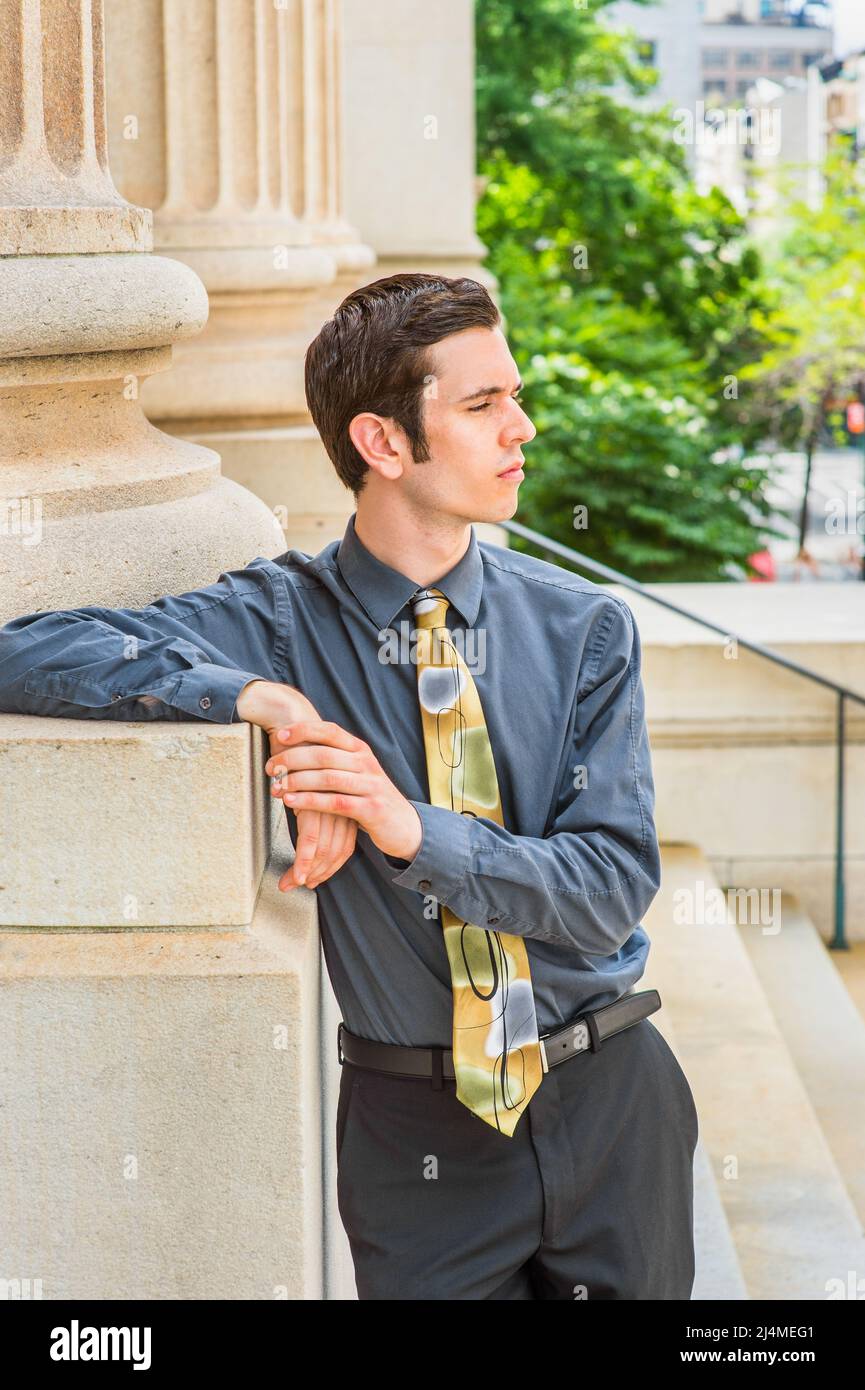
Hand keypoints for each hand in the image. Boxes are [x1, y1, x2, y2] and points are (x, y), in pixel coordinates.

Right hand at [236, 681, 359, 891]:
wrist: (293, 722)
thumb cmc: (299, 749)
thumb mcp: (311, 778)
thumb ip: (317, 799)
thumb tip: (309, 821)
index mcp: (347, 797)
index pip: (345, 843)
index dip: (331, 864)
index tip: (316, 878)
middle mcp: (343, 802)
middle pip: (337, 850)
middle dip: (320, 872)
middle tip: (301, 886)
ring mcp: (330, 803)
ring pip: (324, 848)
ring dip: (308, 871)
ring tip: (292, 884)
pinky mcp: (313, 802)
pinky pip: (310, 837)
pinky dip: (303, 859)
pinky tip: (296, 873)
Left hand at [264, 719, 423, 861]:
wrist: (404, 825)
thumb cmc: (370, 798)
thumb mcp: (356, 772)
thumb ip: (333, 760)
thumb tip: (293, 749)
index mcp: (360, 750)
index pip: (329, 731)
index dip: (303, 730)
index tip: (280, 735)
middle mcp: (366, 763)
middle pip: (323, 755)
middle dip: (292, 760)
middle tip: (271, 768)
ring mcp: (371, 786)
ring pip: (327, 778)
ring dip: (297, 781)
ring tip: (277, 787)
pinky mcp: (371, 809)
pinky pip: (335, 802)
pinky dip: (310, 801)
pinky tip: (292, 802)